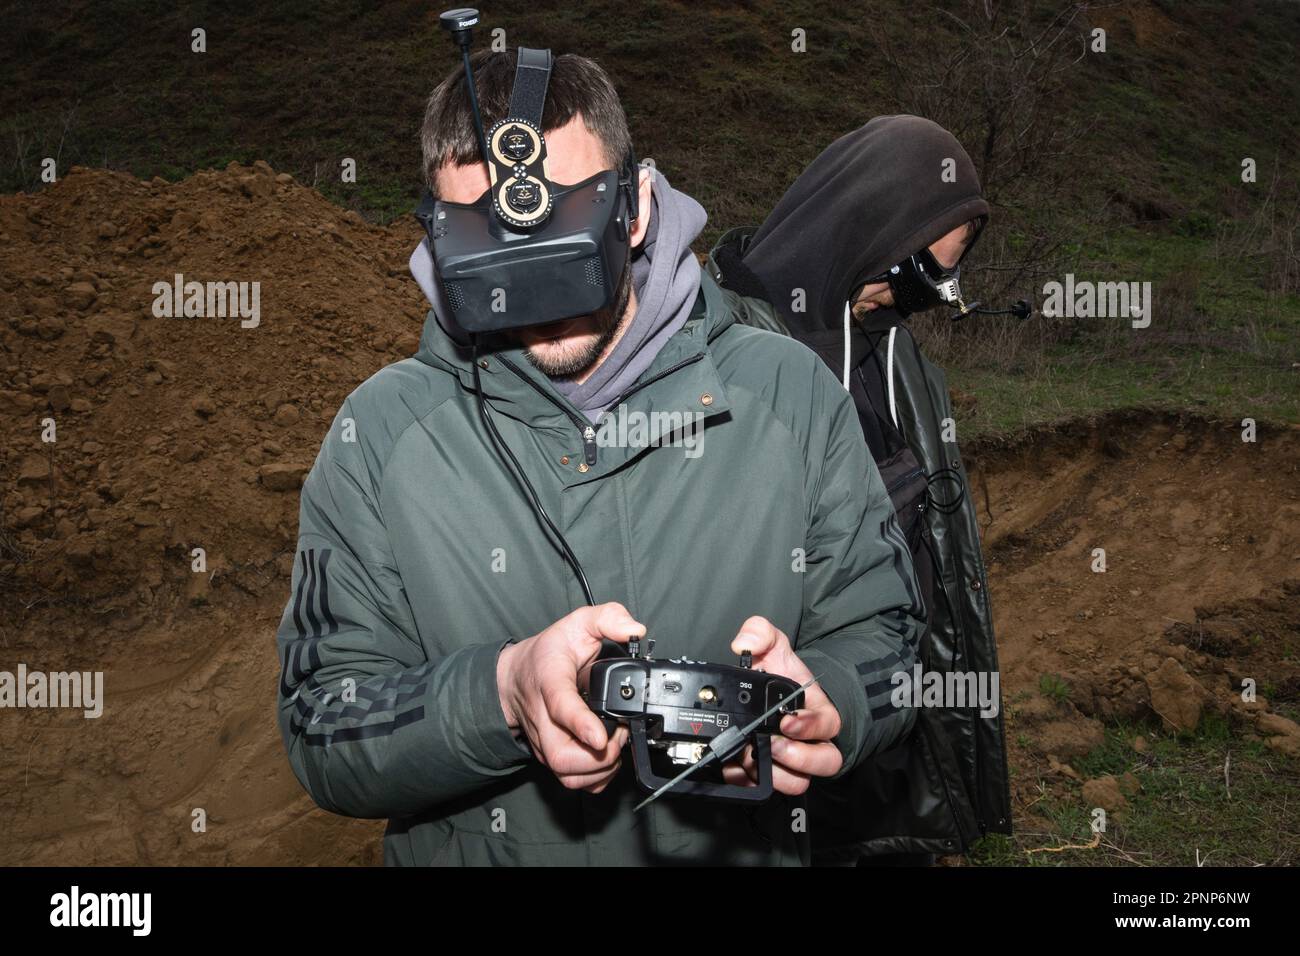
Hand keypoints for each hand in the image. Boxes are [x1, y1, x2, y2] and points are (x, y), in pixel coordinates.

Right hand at [497, 602, 643, 792]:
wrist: (514, 678)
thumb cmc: (548, 653)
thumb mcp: (577, 622)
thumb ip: (607, 617)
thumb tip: (635, 629)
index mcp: (551, 682)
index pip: (562, 707)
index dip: (581, 725)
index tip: (601, 736)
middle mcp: (544, 718)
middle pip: (563, 757)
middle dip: (599, 756)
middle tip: (619, 733)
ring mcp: (545, 742)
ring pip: (568, 776)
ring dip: (599, 769)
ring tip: (615, 744)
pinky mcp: (550, 757)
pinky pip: (573, 782)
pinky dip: (594, 778)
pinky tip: (606, 757)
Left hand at [721, 616, 842, 794]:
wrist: (771, 694)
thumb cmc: (778, 673)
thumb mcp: (771, 645)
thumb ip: (760, 633)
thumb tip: (743, 642)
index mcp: (818, 713)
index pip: (828, 726)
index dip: (809, 727)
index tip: (786, 721)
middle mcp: (812, 742)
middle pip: (825, 763)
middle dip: (798, 758)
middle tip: (771, 744)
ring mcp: (793, 761)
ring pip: (800, 782)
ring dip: (777, 775)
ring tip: (753, 758)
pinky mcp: (772, 774)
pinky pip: (766, 790)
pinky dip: (749, 783)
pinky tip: (735, 769)